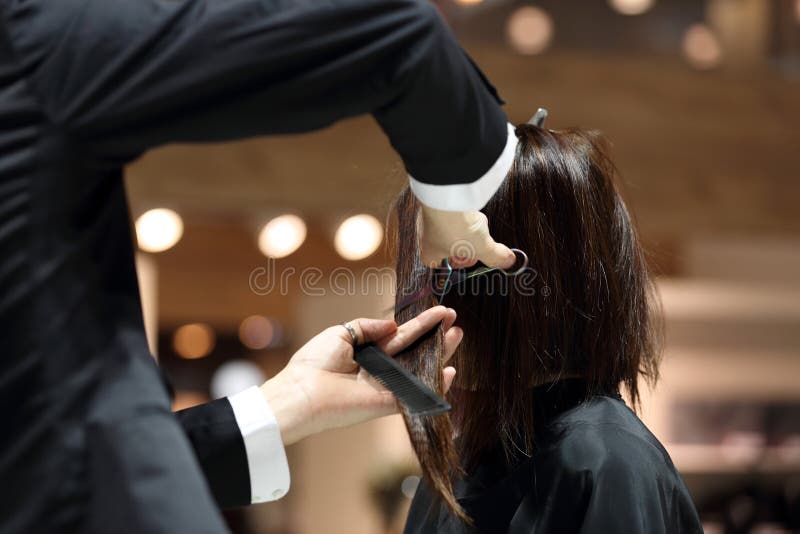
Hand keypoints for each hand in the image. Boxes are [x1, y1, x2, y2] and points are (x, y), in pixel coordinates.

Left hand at [260, 306, 462, 445]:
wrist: (302, 392)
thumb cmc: (314, 363)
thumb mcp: (340, 333)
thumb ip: (367, 327)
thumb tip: (393, 326)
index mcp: (367, 351)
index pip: (400, 334)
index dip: (420, 323)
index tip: (441, 311)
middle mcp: (379, 368)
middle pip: (415, 349)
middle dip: (435, 335)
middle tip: (455, 321)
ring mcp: (386, 386)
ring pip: (420, 368)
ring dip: (440, 353)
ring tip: (457, 335)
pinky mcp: (388, 403)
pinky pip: (415, 395)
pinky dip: (434, 386)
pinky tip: (450, 372)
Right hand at [419, 205, 514, 268]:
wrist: (446, 197)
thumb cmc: (455, 227)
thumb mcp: (482, 248)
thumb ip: (495, 256)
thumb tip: (507, 261)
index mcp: (430, 253)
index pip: (437, 264)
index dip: (454, 263)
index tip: (470, 259)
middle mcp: (424, 236)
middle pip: (445, 245)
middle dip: (464, 243)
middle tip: (475, 241)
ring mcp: (427, 217)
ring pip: (448, 227)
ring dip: (463, 226)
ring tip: (474, 223)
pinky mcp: (434, 201)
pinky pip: (449, 210)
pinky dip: (461, 211)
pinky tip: (469, 210)